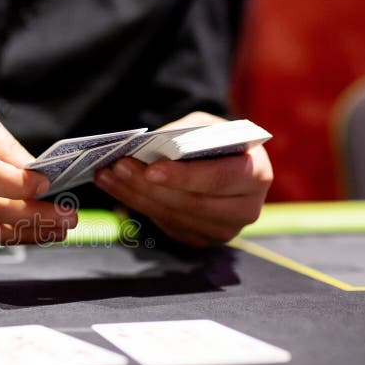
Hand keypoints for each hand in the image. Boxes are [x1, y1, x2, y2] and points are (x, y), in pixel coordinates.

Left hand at [94, 112, 272, 246]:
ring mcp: (223, 230)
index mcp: (256, 174)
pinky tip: (115, 187)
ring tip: (107, 175)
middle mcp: (246, 209)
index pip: (219, 179)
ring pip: (173, 216)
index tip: (151, 169)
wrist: (221, 160)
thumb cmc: (213, 138)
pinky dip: (137, 205)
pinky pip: (165, 224)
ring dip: (135, 195)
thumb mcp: (205, 126)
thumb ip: (184, 137)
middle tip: (118, 166)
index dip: (184, 177)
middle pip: (191, 203)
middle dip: (149, 186)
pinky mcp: (201, 238)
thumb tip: (148, 150)